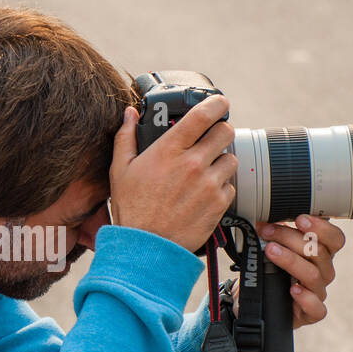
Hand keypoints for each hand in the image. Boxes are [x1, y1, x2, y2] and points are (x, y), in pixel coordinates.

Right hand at [109, 97, 236, 252]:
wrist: (146, 248)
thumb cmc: (132, 210)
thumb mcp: (120, 170)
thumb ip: (126, 137)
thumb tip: (129, 114)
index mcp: (169, 150)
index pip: (204, 114)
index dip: (217, 103)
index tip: (220, 103)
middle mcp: (193, 164)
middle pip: (226, 132)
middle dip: (220, 132)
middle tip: (211, 140)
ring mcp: (209, 184)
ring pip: (231, 159)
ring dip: (222, 161)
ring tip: (205, 171)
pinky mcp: (219, 204)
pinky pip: (230, 186)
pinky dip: (221, 188)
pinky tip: (203, 194)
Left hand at [252, 215, 345, 329]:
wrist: (260, 300)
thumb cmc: (270, 269)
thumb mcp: (274, 246)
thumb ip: (277, 231)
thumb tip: (265, 213)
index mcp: (321, 253)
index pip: (335, 238)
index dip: (321, 227)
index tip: (299, 218)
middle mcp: (323, 271)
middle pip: (319, 253)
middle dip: (291, 238)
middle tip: (268, 231)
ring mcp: (318, 292)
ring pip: (313, 275)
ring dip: (290, 260)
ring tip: (270, 251)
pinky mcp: (310, 313)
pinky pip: (317, 308)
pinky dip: (305, 298)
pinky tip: (292, 290)